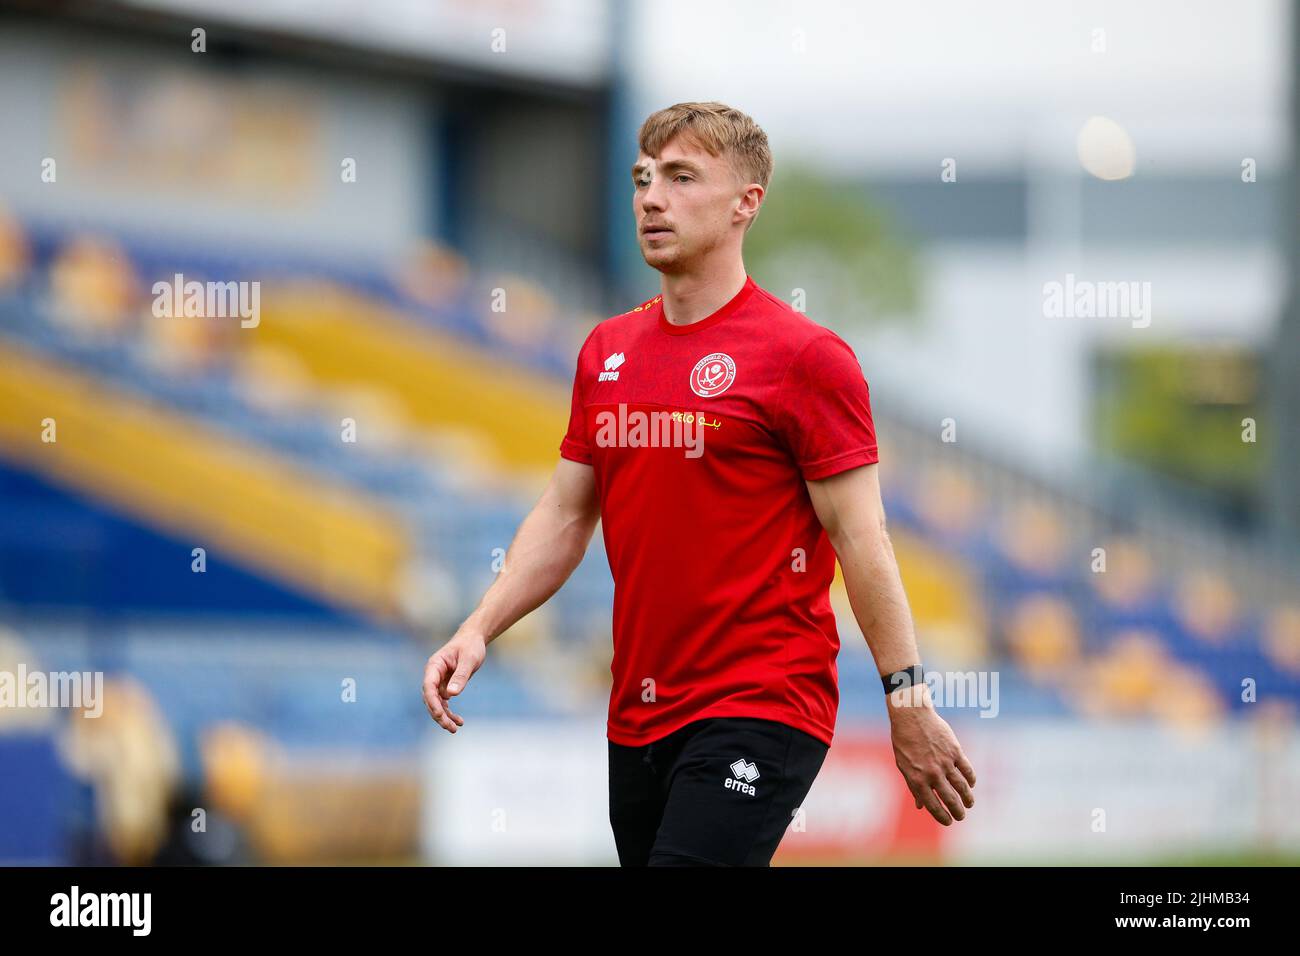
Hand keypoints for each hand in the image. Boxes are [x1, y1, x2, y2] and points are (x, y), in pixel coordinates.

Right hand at [421, 628, 486, 732]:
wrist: (473, 640)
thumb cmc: (470, 646)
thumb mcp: (469, 660)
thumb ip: (461, 676)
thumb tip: (451, 695)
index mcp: (434, 666)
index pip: (428, 687)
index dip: (432, 702)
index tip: (440, 714)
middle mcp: (433, 674)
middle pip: (430, 699)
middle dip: (438, 714)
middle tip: (450, 728)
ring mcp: (438, 681)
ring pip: (436, 703)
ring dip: (443, 717)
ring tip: (455, 728)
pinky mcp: (445, 686)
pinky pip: (444, 702)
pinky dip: (450, 712)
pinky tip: (459, 721)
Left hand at [887, 683, 975, 824]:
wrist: (911, 716)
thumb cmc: (904, 741)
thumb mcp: (903, 765)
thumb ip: (913, 786)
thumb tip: (920, 806)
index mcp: (917, 779)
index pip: (933, 805)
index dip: (942, 816)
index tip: (949, 822)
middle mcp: (932, 773)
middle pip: (950, 799)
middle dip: (958, 811)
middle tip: (961, 816)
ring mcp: (945, 762)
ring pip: (961, 786)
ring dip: (967, 798)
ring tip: (969, 804)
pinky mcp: (955, 751)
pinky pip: (967, 769)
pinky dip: (971, 779)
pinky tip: (971, 784)